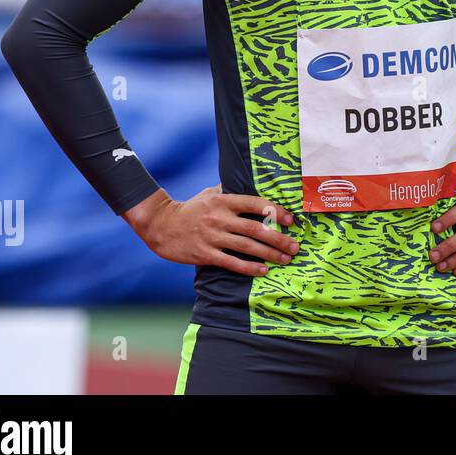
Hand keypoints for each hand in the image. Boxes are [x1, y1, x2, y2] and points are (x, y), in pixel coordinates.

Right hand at [123, 185, 298, 276]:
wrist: (160, 224)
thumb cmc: (190, 209)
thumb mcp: (210, 194)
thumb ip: (231, 191)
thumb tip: (253, 184)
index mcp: (224, 201)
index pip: (255, 204)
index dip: (276, 211)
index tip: (292, 220)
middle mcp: (220, 218)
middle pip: (256, 229)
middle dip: (279, 239)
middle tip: (295, 246)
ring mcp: (212, 237)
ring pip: (247, 246)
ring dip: (269, 254)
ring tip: (285, 260)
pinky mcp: (204, 254)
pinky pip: (231, 262)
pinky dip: (249, 267)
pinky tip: (263, 270)